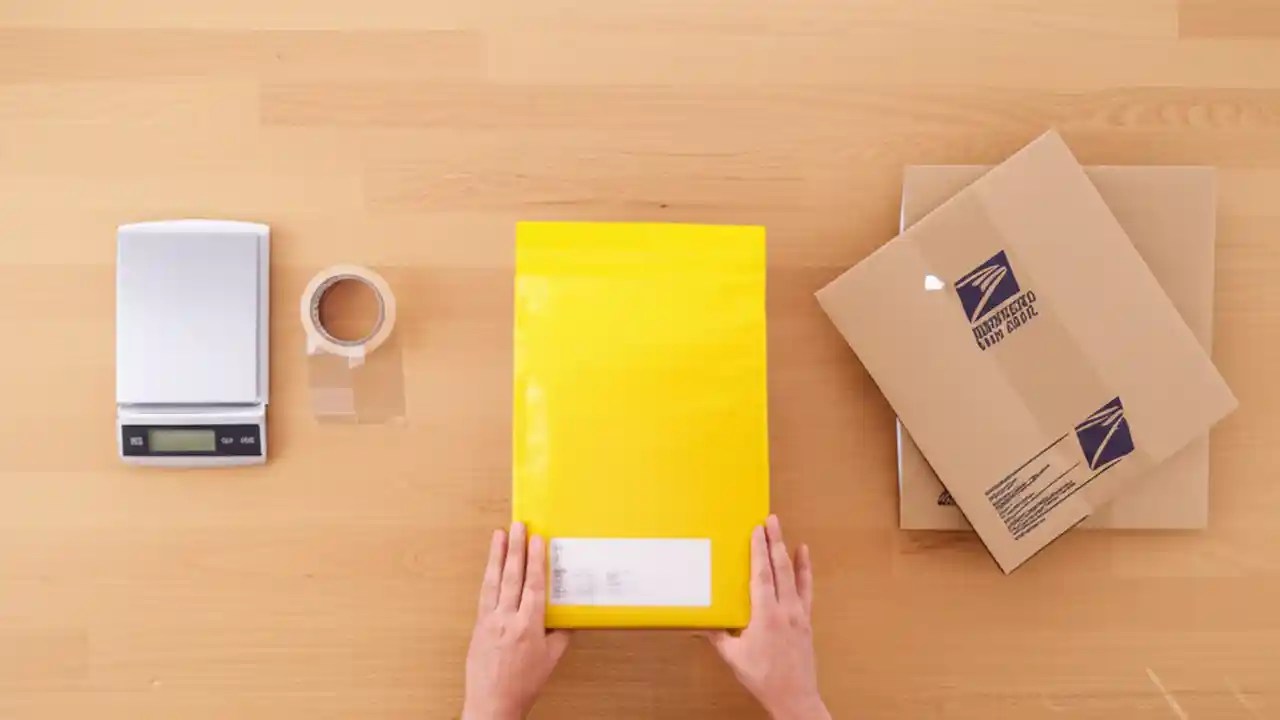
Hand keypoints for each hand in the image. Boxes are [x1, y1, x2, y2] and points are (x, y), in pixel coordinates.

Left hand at [462, 523, 570, 719]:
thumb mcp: (551, 660)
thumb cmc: (523, 685)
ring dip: (497, 556)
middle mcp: (506, 620)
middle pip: (512, 577)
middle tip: (518, 526)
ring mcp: (489, 621)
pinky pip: (483, 595)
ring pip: (494, 582)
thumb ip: (560, 633)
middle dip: (516, 549)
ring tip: (499, 535)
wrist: (492, 704)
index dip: (536, 560)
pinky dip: (488, 577)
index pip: (533, 585)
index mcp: (528, 627)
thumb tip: (568, 614)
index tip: (538, 540)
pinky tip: (490, 566)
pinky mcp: (478, 626)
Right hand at [706, 515, 829, 719]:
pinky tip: (804, 556)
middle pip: (780, 568)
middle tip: (771, 519)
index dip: (759, 551)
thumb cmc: (763, 678)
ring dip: (788, 551)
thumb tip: (700, 620)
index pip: (761, 575)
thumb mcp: (733, 657)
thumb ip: (717, 635)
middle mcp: (785, 609)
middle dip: (775, 541)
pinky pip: (806, 589)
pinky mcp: (806, 620)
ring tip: (784, 532)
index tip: (757, 530)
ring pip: (794, 575)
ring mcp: (799, 613)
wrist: (794, 697)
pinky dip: (805, 571)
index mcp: (766, 615)